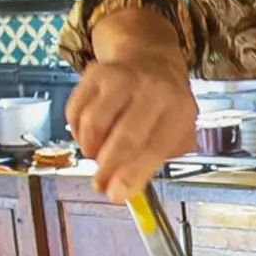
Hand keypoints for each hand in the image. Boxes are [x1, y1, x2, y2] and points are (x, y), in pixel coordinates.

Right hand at [67, 46, 195, 201]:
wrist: (151, 60)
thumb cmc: (165, 107)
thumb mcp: (176, 131)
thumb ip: (153, 162)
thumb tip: (123, 191)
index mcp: (179, 109)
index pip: (154, 148)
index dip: (133, 175)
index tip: (115, 195)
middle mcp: (152, 89)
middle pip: (125, 137)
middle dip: (108, 168)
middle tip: (100, 184)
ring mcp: (121, 78)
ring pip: (94, 123)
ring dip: (90, 148)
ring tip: (97, 154)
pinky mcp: (95, 73)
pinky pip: (76, 111)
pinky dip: (77, 131)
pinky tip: (89, 136)